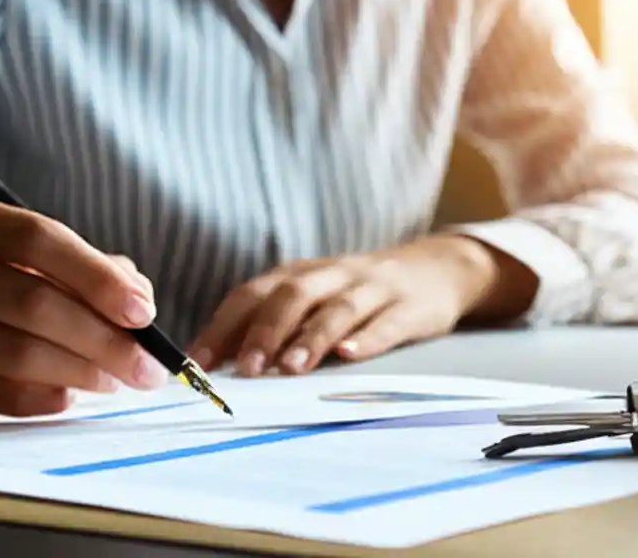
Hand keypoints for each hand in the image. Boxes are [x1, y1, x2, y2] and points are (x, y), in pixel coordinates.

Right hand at [0, 198, 166, 416]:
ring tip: (120, 380)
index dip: (97, 277)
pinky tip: (74, 394)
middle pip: (32, 303)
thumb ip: (91, 269)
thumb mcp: (27, 256)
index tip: (144, 312)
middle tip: (149, 366)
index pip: (37, 239)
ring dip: (83, 372)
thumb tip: (141, 301)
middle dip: (104, 339)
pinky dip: (48, 397)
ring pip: (18, 354)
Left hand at [189, 235, 537, 375]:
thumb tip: (219, 364)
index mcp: (301, 274)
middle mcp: (334, 275)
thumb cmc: (362, 293)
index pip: (253, 293)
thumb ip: (275, 322)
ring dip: (311, 338)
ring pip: (338, 309)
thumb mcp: (317, 296)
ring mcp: (374, 289)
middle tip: (245, 369)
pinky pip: (387, 322)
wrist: (438, 268)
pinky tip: (350, 355)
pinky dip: (367, 339)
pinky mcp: (410, 307)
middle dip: (266, 331)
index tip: (199, 363)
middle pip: (293, 295)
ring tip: (291, 368)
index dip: (224, 326)